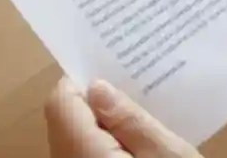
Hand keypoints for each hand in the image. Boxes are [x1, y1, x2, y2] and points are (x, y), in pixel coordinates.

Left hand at [44, 77, 201, 157]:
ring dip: (98, 133)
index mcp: (83, 156)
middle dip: (93, 109)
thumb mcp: (166, 155)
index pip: (60, 102)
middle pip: (62, 125)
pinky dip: (101, 154)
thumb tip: (97, 89)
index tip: (113, 76)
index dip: (82, 83)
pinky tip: (133, 155)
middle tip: (136, 101)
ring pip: (71, 146)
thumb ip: (129, 120)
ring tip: (140, 130)